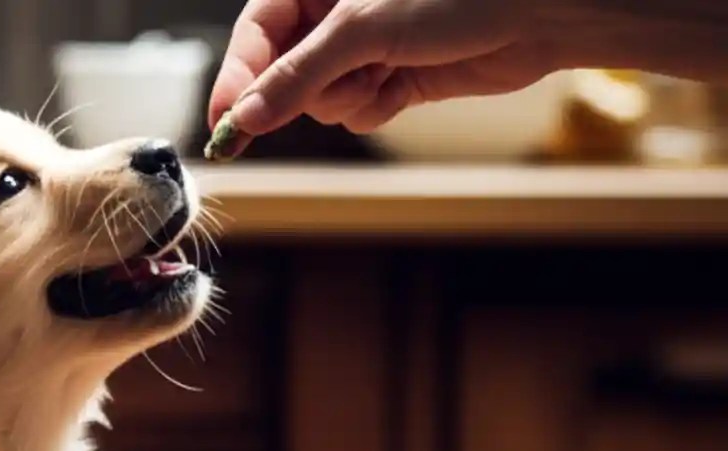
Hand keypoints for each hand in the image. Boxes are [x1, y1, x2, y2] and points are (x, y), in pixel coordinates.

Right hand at [208, 0, 556, 136]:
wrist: (540, 10)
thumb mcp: (362, 29)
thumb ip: (296, 76)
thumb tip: (244, 118)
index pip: (257, 32)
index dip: (239, 77)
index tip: (225, 123)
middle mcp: (335, 13)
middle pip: (284, 72)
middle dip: (309, 87)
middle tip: (345, 79)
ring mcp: (364, 48)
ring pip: (320, 99)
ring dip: (347, 98)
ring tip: (385, 73)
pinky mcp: (392, 77)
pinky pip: (355, 112)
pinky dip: (372, 108)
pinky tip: (401, 88)